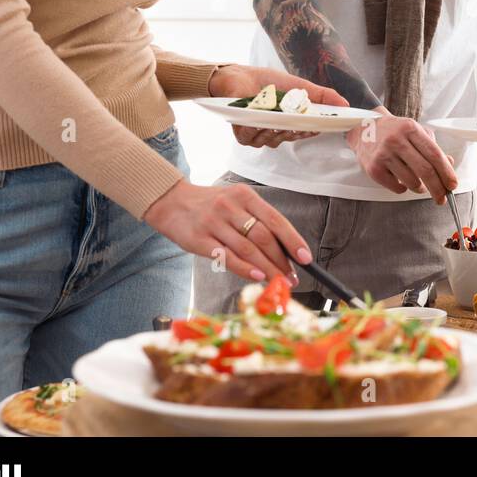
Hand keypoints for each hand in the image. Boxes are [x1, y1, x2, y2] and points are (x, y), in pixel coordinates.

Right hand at [144, 179, 309, 282]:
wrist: (171, 202)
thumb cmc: (211, 206)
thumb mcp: (235, 202)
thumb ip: (257, 220)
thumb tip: (285, 249)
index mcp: (244, 195)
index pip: (275, 220)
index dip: (293, 240)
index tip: (306, 258)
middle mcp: (230, 207)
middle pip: (263, 237)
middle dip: (282, 260)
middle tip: (292, 277)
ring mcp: (213, 223)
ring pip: (248, 249)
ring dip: (267, 268)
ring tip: (279, 281)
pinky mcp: (198, 240)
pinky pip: (226, 257)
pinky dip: (244, 268)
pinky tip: (257, 276)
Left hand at [210, 64, 348, 148]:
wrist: (238, 76)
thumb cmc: (266, 82)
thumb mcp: (299, 86)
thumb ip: (322, 96)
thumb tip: (345, 104)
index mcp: (289, 123)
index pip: (304, 132)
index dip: (312, 131)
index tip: (320, 127)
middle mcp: (274, 132)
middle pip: (289, 138)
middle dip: (295, 130)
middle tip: (300, 121)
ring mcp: (258, 135)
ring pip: (272, 140)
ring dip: (275, 127)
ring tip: (278, 115)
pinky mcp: (242, 134)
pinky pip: (253, 137)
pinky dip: (257, 127)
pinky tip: (259, 117)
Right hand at [346, 112, 456, 201]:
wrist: (364, 129)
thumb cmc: (394, 132)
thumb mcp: (415, 132)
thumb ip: (432, 147)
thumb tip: (450, 164)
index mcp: (411, 129)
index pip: (434, 154)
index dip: (446, 172)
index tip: (452, 185)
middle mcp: (396, 140)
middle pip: (425, 171)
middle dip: (438, 188)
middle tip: (442, 198)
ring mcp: (384, 154)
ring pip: (412, 181)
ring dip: (420, 188)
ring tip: (419, 185)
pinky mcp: (373, 168)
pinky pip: (397, 188)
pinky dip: (404, 189)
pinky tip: (401, 181)